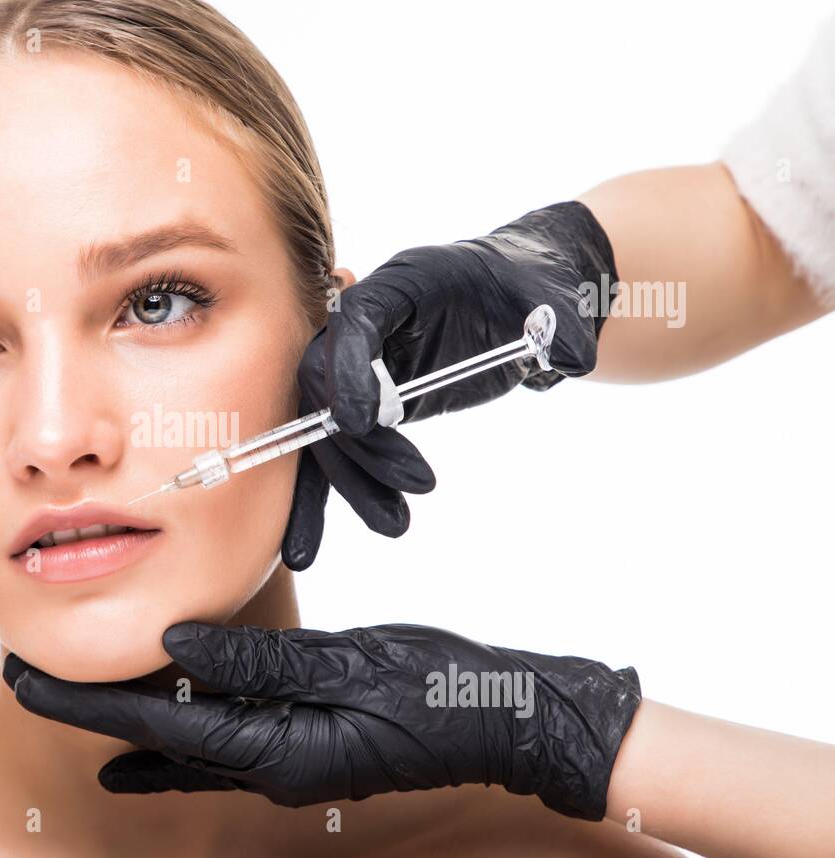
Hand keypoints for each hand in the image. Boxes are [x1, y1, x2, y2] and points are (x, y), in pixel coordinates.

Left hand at [2, 619, 640, 820]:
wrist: (507, 715)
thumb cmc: (442, 693)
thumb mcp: (350, 668)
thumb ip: (258, 662)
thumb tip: (174, 646)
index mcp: (277, 753)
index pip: (157, 728)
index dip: (86, 705)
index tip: (26, 682)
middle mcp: (271, 764)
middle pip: (159, 739)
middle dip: (91, 712)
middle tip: (27, 682)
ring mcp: (287, 753)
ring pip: (185, 741)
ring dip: (126, 720)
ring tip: (67, 698)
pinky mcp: (302, 732)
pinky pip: (223, 732)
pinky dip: (177, 729)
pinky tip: (152, 724)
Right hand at [282, 200, 617, 569]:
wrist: (527, 299)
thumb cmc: (532, 286)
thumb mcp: (555, 298)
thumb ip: (561, 325)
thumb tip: (567, 359)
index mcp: (400, 283)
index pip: (353, 323)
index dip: (347, 371)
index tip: (360, 423)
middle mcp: (367, 325)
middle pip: (326, 385)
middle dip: (359, 443)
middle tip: (415, 483)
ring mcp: (363, 369)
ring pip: (328, 429)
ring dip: (352, 482)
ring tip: (396, 525)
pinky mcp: (374, 406)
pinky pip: (343, 451)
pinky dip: (340, 492)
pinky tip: (338, 538)